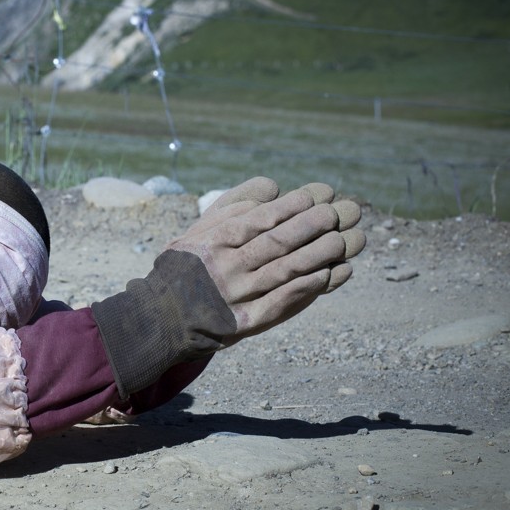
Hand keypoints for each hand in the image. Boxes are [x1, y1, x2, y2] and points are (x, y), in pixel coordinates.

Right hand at [167, 180, 364, 342]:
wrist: (166, 316)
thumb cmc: (190, 264)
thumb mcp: (201, 228)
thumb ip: (234, 205)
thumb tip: (274, 187)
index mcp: (213, 242)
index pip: (257, 220)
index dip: (289, 207)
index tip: (315, 195)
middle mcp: (225, 268)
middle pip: (275, 244)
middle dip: (310, 225)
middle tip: (337, 212)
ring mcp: (236, 297)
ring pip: (284, 271)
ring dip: (318, 254)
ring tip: (342, 239)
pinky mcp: (246, 322)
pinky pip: (282, 302)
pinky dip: (308, 287)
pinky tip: (331, 273)